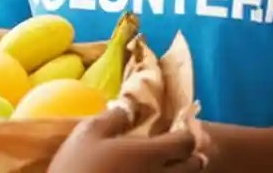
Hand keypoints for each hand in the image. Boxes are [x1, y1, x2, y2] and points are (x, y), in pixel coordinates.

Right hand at [49, 106, 205, 172]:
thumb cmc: (77, 169)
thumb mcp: (88, 134)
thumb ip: (114, 117)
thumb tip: (131, 106)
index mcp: (149, 154)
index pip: (186, 142)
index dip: (186, 133)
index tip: (176, 130)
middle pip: (194, 166)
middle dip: (192, 155)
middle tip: (179, 150)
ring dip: (182, 172)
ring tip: (166, 166)